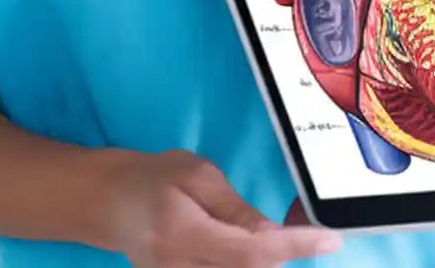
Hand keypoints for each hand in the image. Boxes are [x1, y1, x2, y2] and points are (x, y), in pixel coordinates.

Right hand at [94, 149, 341, 267]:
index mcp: (184, 236)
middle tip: (311, 235)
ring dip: (267, 263)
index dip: (295, 248)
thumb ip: (236, 209)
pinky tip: (260, 250)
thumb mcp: (195, 176)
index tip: (332, 240)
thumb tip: (273, 236)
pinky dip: (249, 266)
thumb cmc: (148, 178)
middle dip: (284, 257)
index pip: (251, 253)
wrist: (101, 203)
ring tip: (285, 240)